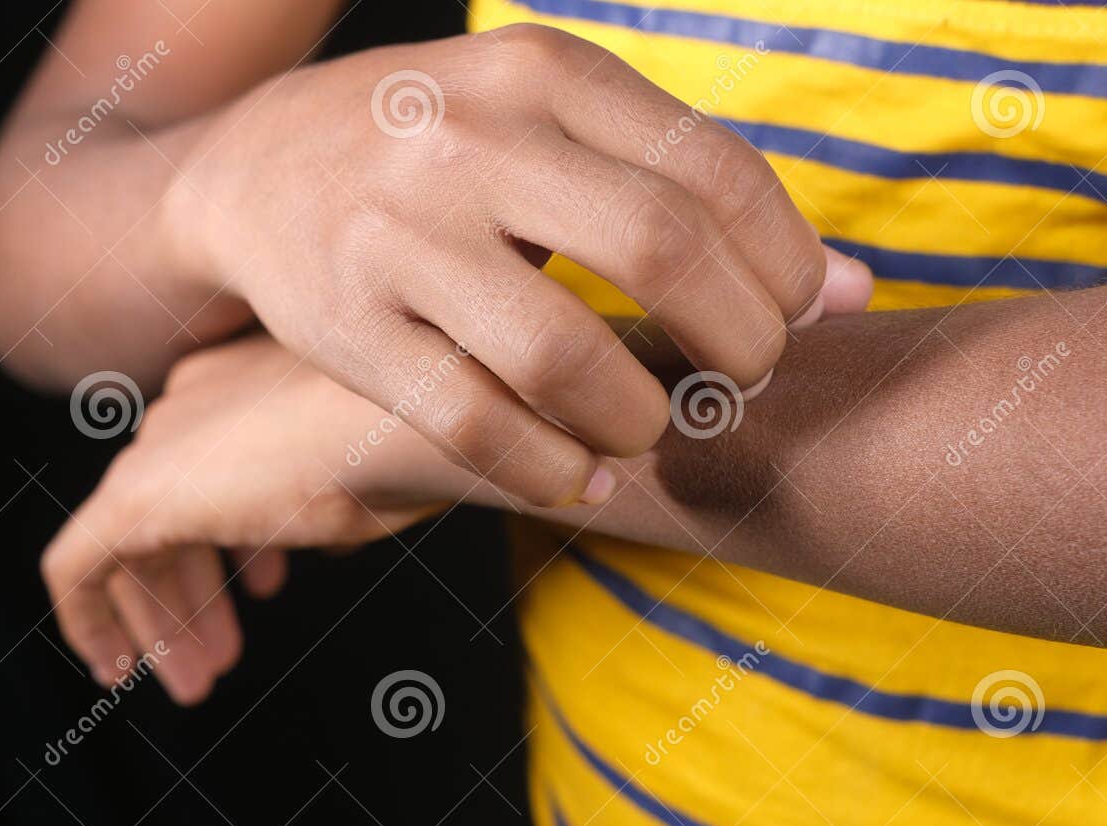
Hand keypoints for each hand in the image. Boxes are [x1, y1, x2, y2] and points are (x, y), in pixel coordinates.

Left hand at [40, 335, 453, 703]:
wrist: (412, 416)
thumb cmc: (417, 445)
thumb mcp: (375, 476)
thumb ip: (333, 501)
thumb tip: (321, 545)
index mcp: (245, 384)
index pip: (218, 471)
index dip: (239, 544)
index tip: (267, 590)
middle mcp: (193, 404)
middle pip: (172, 511)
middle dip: (196, 594)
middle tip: (222, 655)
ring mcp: (162, 446)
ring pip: (131, 546)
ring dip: (165, 620)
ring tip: (197, 681)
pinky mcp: (134, 498)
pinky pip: (78, 566)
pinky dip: (89, 619)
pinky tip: (113, 669)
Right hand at [169, 24, 870, 507]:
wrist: (254, 166)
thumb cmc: (441, 148)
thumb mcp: (550, 117)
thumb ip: (684, 183)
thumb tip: (852, 291)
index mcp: (542, 72)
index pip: (714, 172)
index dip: (787, 263)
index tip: (805, 314)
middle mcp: (470, 140)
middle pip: (659, 252)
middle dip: (737, 341)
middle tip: (745, 378)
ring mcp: (399, 236)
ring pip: (564, 354)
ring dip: (641, 416)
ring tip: (652, 427)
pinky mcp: (347, 327)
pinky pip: (476, 424)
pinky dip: (551, 467)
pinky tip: (582, 473)